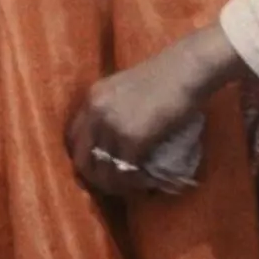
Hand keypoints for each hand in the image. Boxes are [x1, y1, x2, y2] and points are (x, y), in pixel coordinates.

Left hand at [67, 24, 245, 197]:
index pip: (73, 136)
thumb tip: (114, 140)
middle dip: (94, 176)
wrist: (185, 70)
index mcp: (92, 98)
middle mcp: (96, 112)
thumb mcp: (124, 88)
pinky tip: (141, 183)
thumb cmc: (164, 76)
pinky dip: (132, 182)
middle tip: (111, 184)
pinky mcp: (132, 139)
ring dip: (114, 184)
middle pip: (81, 157)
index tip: (96, 166)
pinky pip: (124, 170)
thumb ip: (112, 110)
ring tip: (127, 188)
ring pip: (103, 169)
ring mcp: (112, 126)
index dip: (83, 156)